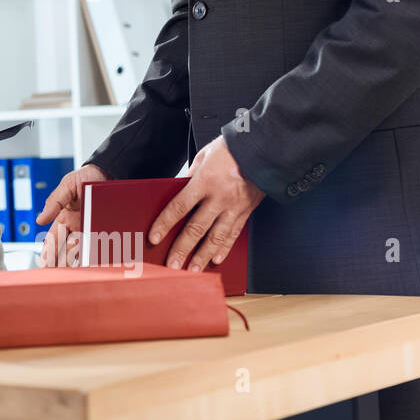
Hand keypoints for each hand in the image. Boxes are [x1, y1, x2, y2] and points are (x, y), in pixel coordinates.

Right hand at [35, 162, 111, 266]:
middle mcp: (76, 226)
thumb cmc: (87, 176)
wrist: (111, 172)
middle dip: (60, 260)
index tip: (45, 263)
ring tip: (72, 271)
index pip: (53, 238)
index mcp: (64, 217)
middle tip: (58, 272)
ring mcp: (91, 229)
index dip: (49, 251)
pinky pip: (99, 245)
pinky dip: (95, 255)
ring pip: (81, 250)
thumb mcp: (67, 186)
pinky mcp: (105, 230)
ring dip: (76, 261)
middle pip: (66, 248)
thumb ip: (54, 202)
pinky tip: (92, 264)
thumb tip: (39, 220)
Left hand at [152, 135, 265, 271]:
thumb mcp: (204, 157)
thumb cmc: (231, 150)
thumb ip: (190, 176)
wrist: (264, 150)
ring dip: (202, 256)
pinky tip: (216, 260)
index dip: (165, 224)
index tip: (154, 238)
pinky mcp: (246, 212)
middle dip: (182, 248)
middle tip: (172, 265)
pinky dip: (224, 248)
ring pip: (216, 237)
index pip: (179, 207)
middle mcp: (220, 197)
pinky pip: (234, 234)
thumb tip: (176, 190)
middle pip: (196, 228)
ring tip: (192, 270)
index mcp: (205, 181)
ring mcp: (234, 207)